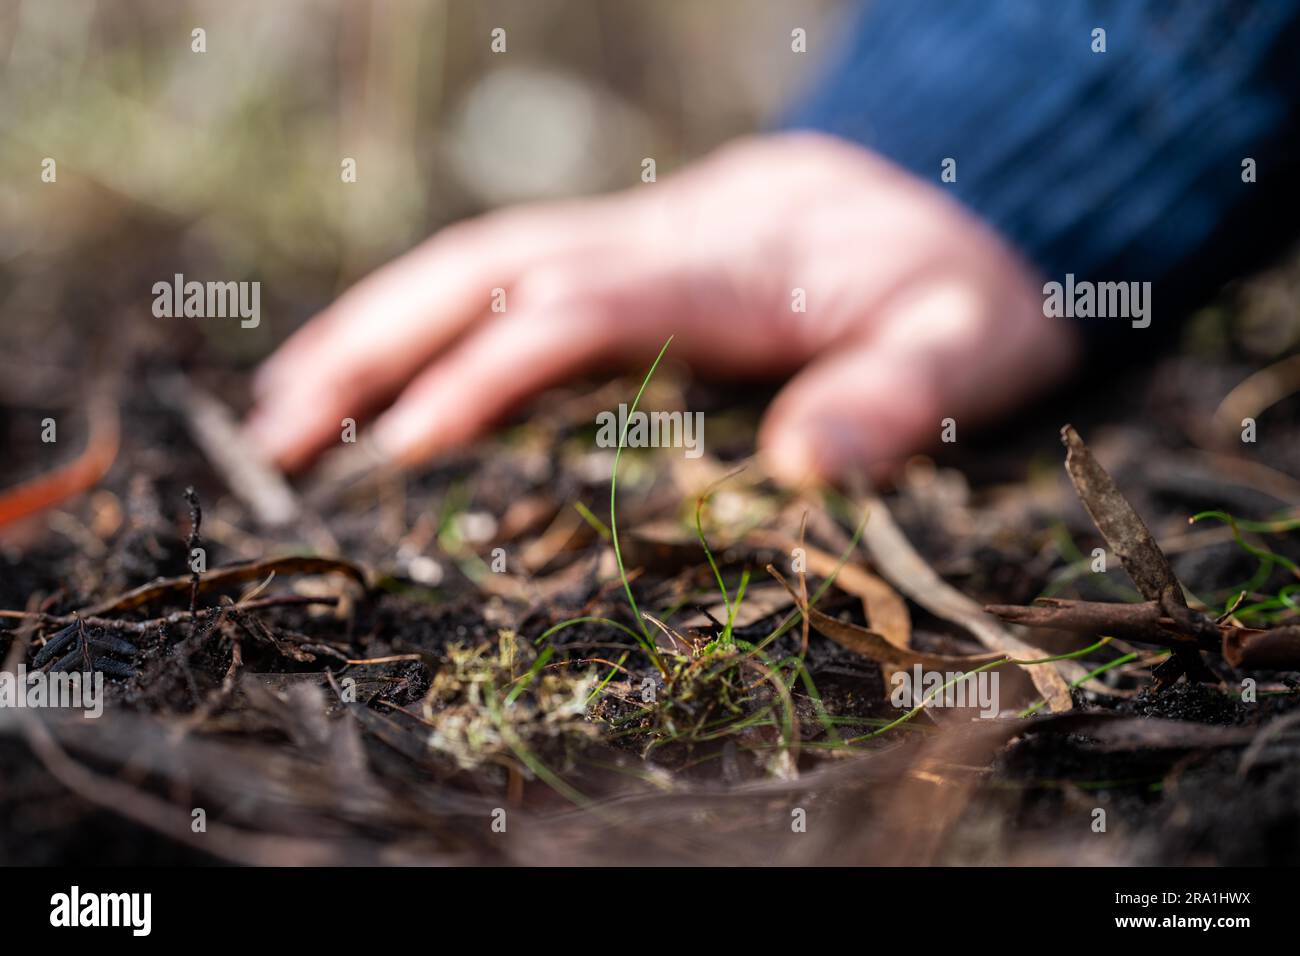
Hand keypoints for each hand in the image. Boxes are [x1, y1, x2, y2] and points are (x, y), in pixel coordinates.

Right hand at [244, 132, 1078, 483]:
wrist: (931, 198)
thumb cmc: (948, 288)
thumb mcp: (967, 346)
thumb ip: (902, 396)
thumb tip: (811, 466)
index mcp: (723, 271)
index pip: (581, 307)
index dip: (490, 370)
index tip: (408, 450)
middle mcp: (651, 244)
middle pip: (489, 272)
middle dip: (378, 348)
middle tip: (279, 444)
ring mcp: (623, 246)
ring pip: (471, 269)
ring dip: (369, 334)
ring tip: (279, 419)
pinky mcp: (614, 263)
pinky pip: (495, 282)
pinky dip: (416, 326)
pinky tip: (367, 379)